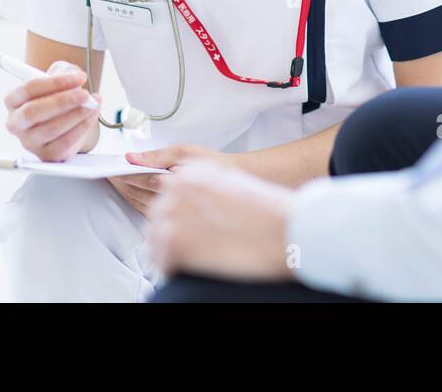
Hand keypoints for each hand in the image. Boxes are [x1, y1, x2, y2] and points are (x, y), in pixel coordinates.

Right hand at [3, 62, 100, 162]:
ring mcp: (29, 141)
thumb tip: (74, 76)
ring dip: (76, 114)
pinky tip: (91, 115)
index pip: (28, 89)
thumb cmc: (59, 97)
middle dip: (62, 101)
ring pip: (50, 129)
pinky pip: (64, 143)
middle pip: (32, 111)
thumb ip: (65, 71)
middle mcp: (16, 123)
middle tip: (85, 94)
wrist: (68, 122)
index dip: (55, 82)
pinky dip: (82, 127)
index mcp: (14, 100)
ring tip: (93, 104)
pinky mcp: (46, 154)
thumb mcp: (60, 77)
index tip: (80, 77)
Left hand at [106, 144, 218, 219]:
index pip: (142, 179)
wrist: (235, 181)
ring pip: (139, 203)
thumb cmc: (213, 164)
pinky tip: (127, 192)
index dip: (123, 174)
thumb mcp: (186, 152)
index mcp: (176, 181)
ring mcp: (172, 210)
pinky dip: (133, 201)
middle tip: (105, 174)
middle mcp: (173, 199)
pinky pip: (146, 210)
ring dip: (124, 193)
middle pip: (137, 192)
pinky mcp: (172, 216)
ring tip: (113, 181)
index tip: (109, 169)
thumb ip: (157, 155)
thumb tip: (131, 157)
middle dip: (120, 183)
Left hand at [147, 158, 296, 282]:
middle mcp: (178, 187)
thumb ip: (204, 189)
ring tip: (198, 259)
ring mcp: (173, 213)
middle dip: (172, 235)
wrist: (286, 229)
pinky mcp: (174, 241)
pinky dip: (174, 270)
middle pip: (156, 218)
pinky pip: (161, 262)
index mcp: (192, 170)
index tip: (185, 228)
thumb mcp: (232, 185)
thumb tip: (191, 207)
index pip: (165, 196)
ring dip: (171, 253)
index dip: (176, 216)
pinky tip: (194, 269)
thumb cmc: (268, 212)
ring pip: (155, 241)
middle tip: (197, 247)